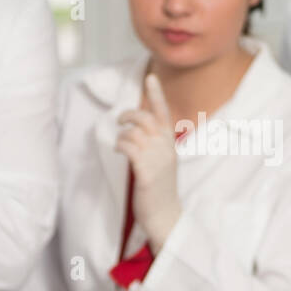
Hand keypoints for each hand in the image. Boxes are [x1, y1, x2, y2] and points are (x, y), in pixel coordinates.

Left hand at [115, 74, 181, 252]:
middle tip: (120, 120)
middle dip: (129, 114)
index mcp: (170, 143)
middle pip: (145, 118)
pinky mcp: (147, 172)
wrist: (164, 214)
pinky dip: (120, 146)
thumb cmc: (160, 187)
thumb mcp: (161, 160)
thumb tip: (136, 129)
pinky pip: (128, 147)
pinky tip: (120, 152)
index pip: (164, 112)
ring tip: (121, 144)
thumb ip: (154, 143)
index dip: (156, 93)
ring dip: (122, 135)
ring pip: (134, 132)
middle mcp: (166, 147)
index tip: (151, 77)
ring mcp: (157, 159)